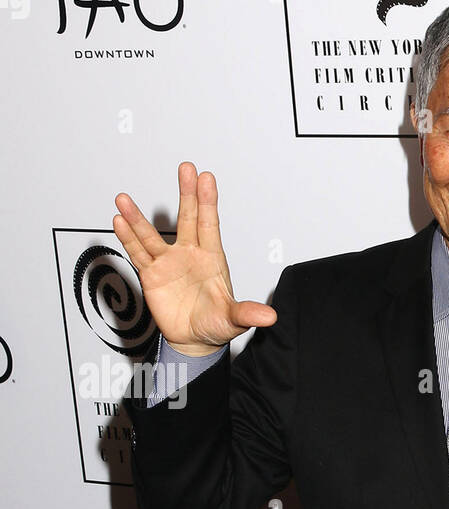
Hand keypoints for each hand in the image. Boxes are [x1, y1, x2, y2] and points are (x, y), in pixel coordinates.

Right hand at [113, 162, 275, 356]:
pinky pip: (138, 253)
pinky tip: (119, 221)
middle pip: (186, 218)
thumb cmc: (217, 325)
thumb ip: (247, 314)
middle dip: (186, 193)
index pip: (209, 224)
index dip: (207, 202)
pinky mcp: (151, 275)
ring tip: (123, 199)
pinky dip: (128, 238)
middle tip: (186, 168)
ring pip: (151, 235)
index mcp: (212, 259)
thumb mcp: (233, 320)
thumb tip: (270, 317)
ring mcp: (169, 263)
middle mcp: (189, 255)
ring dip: (137, 218)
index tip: (206, 178)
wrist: (195, 340)